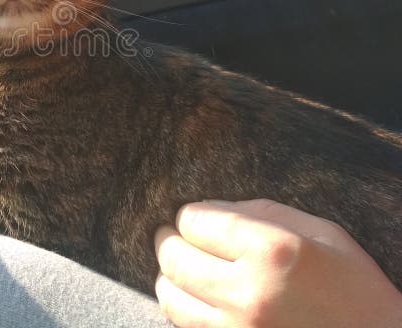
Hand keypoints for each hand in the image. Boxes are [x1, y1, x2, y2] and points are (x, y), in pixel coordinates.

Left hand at [154, 199, 401, 327]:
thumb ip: (260, 213)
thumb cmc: (355, 287)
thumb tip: (207, 207)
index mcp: (272, 251)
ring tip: (180, 266)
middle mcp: (250, 292)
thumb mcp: (321, 233)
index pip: (194, 221)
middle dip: (169, 240)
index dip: (189, 215)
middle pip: (174, 256)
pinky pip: (185, 326)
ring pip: (170, 296)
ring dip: (169, 276)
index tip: (194, 217)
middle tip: (172, 235)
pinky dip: (182, 307)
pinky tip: (195, 297)